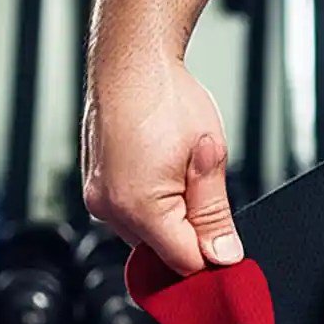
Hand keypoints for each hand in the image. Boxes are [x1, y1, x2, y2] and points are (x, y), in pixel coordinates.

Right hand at [82, 58, 241, 275]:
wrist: (132, 60)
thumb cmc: (167, 98)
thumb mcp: (209, 157)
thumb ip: (215, 215)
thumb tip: (224, 256)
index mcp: (138, 207)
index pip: (184, 263)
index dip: (212, 253)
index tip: (227, 237)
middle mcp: (108, 208)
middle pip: (163, 252)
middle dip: (192, 230)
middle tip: (204, 186)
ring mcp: (97, 197)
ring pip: (149, 234)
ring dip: (173, 216)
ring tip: (182, 170)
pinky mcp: (95, 185)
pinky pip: (132, 213)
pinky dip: (155, 203)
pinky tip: (166, 170)